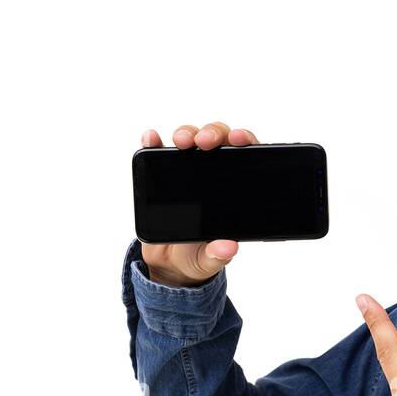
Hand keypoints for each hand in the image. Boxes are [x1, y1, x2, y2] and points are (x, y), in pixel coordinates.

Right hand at [138, 121, 259, 286]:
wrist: (170, 263)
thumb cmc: (198, 255)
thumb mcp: (210, 259)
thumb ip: (219, 254)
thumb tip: (229, 247)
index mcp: (233, 190)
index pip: (244, 157)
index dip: (245, 141)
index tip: (240, 139)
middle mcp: (212, 174)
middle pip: (217, 141)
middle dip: (213, 133)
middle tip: (205, 142)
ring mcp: (186, 171)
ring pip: (190, 140)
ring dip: (186, 133)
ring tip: (182, 142)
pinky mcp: (160, 174)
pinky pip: (156, 152)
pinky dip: (153, 142)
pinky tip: (152, 138)